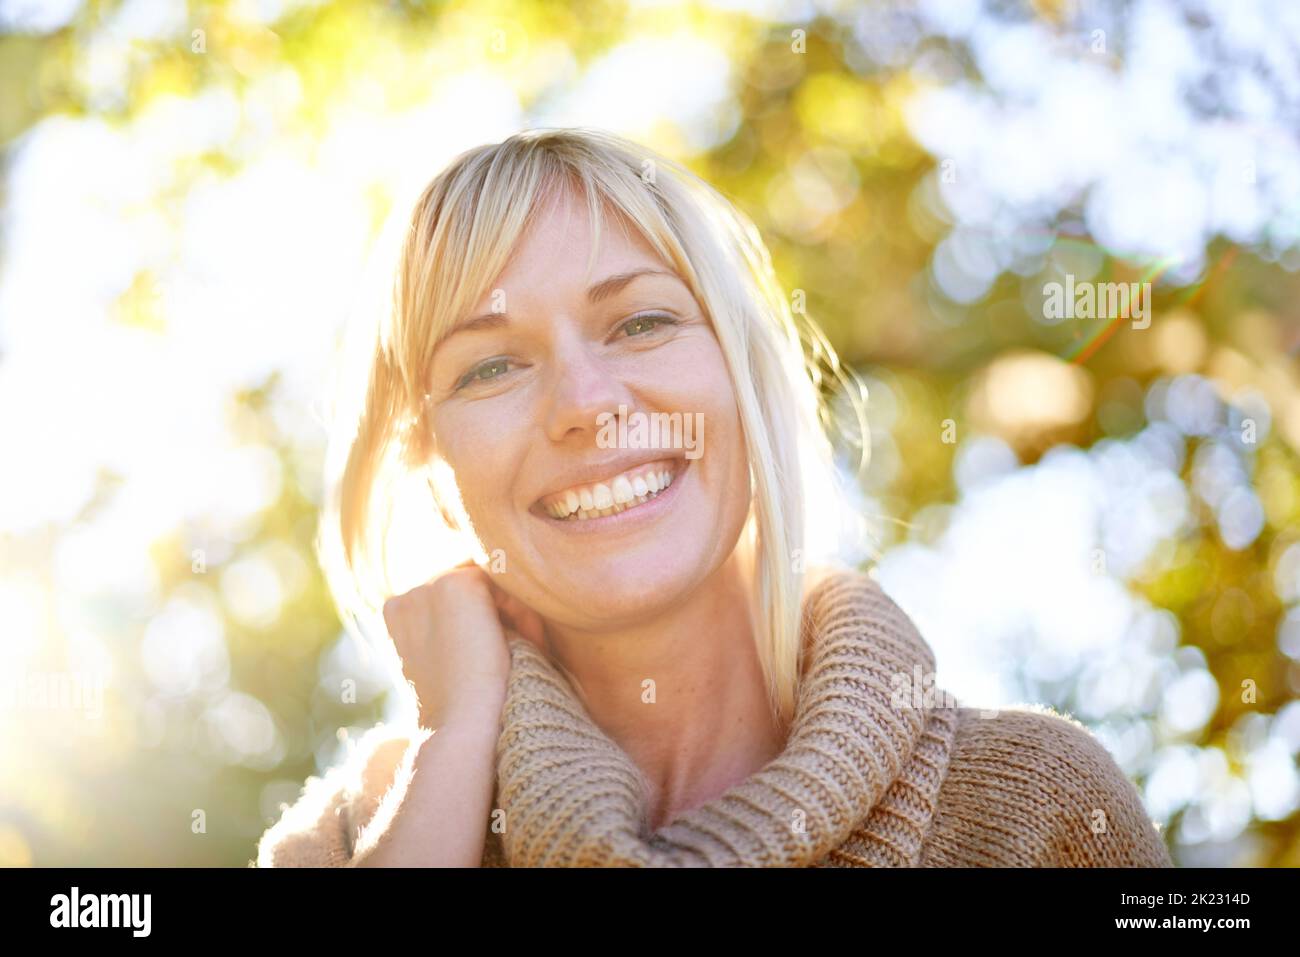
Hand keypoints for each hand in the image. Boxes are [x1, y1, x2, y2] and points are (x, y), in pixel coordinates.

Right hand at [381, 563, 544, 730]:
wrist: (461, 721)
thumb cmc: (456, 705)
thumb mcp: (441, 661)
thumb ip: (447, 630)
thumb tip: (490, 610)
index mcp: (394, 615)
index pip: (446, 602)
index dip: (479, 620)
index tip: (506, 647)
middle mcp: (405, 595)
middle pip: (466, 590)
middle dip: (497, 612)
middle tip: (529, 643)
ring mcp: (428, 585)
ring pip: (487, 586)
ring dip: (512, 611)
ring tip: (532, 643)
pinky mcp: (458, 583)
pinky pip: (502, 585)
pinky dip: (521, 610)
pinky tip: (533, 639)